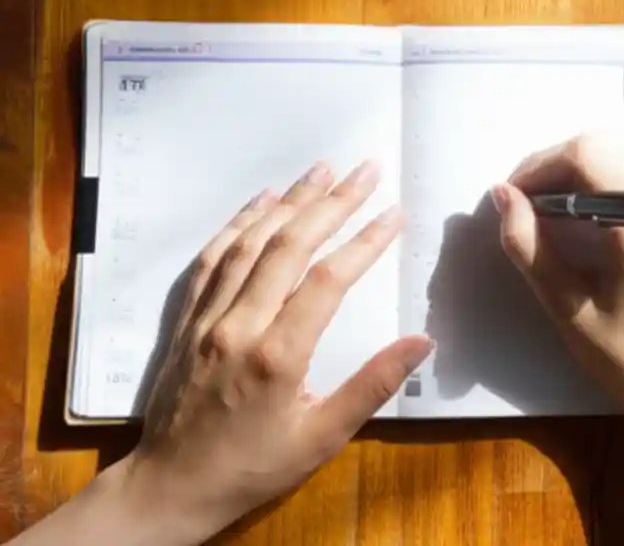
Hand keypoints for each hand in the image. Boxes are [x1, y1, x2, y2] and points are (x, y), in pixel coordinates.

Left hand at [113, 161, 430, 542]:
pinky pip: (213, 258)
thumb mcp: (322, 438)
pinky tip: (262, 200)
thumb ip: (372, 386)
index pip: (327, 281)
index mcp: (277, 357)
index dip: (364, 242)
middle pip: (288, 248)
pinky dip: (239, 223)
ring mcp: (206, 318)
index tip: (394, 212)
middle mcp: (238, 326)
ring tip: (322, 169)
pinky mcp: (187, 319)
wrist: (171, 485)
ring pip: (250, 244)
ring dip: (289, 202)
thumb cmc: (253, 467)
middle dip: (332, 203)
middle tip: (366, 170)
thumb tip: (422, 342)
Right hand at [490, 136, 623, 415]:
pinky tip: (579, 219)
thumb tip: (502, 196)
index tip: (510, 198)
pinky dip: (602, 184)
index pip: (588, 156)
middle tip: (523, 203)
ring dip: (577, 171)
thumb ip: (531, 248)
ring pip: (621, 157)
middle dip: (555, 164)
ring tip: (545, 211)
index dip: (539, 166)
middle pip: (604, 146)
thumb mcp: (567, 307)